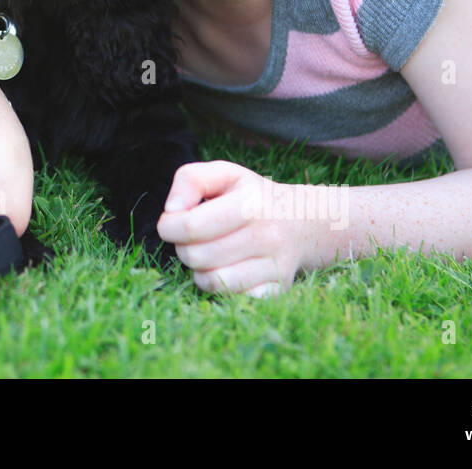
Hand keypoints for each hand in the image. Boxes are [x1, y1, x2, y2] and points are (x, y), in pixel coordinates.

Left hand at [155, 161, 321, 297]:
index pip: (191, 227)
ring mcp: (274, 267)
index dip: (169, 227)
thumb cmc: (250, 195)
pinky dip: (218, 286)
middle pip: (196, 256)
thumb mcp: (224, 173)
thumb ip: (190, 180)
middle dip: (182, 247)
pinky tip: (225, 268)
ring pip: (210, 281)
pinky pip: (229, 297)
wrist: (302, 221)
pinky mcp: (276, 291)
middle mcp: (267, 236)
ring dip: (197, 268)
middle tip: (192, 238)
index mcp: (251, 203)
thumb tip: (172, 212)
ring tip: (207, 252)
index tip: (171, 222)